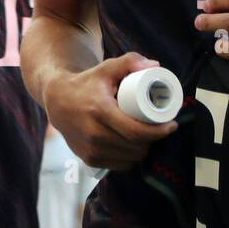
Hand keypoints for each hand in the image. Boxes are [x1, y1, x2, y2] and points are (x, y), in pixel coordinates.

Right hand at [43, 53, 177, 169]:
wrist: (57, 101)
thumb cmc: (87, 83)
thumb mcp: (106, 68)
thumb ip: (130, 61)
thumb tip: (155, 66)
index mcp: (100, 111)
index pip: (135, 131)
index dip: (158, 132)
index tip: (171, 125)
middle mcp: (94, 134)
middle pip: (135, 147)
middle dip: (153, 140)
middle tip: (161, 129)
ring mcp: (91, 150)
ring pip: (129, 158)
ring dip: (143, 150)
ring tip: (149, 137)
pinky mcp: (89, 159)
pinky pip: (119, 166)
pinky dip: (130, 159)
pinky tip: (135, 148)